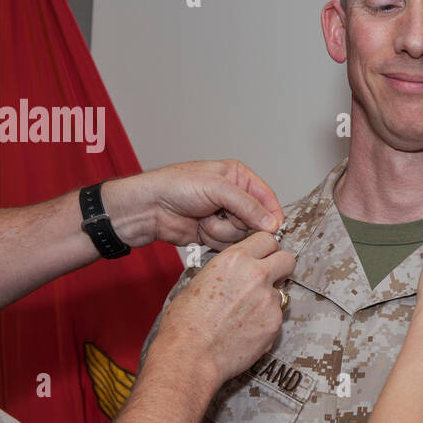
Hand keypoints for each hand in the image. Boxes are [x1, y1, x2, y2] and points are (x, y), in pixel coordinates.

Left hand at [102, 160, 283, 249]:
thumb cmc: (176, 187)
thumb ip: (248, 205)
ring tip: (203, 219)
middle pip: (256, 221)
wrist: (148, 208)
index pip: (267, 198)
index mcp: (238, 177)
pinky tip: (199, 229)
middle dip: (237, 222)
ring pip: (241, 236)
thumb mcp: (217, 188)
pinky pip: (227, 245)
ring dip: (221, 231)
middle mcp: (233, 197)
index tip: (274, 229)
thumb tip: (272, 223)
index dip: (272, 215)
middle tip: (220, 214)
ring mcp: (223, 217)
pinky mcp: (213, 234)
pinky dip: (213, 240)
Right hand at [152, 230, 295, 386]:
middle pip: (287, 259)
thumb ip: (226, 271)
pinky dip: (266, 321)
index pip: (267, 239)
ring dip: (268, 299)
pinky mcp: (275, 324)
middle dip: (281, 267)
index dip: (267, 248)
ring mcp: (269, 300)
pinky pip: (277, 316)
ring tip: (243, 315)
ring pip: (281, 292)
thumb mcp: (198, 282)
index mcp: (235, 260)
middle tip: (270, 278)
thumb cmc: (185, 323)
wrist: (191, 356)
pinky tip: (245, 330)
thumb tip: (234, 270)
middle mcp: (256, 275)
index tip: (265, 256)